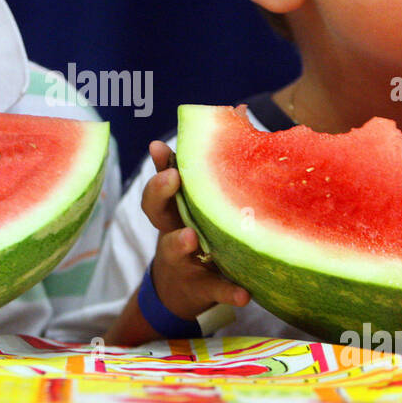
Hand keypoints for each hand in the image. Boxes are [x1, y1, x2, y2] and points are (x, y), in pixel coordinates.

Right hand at [142, 140, 249, 318]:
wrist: (179, 291)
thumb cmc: (195, 234)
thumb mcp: (197, 205)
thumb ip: (210, 164)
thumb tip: (241, 108)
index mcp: (174, 211)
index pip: (159, 185)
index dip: (158, 166)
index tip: (159, 146)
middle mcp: (173, 231)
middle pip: (157, 211)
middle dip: (161, 193)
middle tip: (172, 178)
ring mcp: (185, 260)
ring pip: (176, 251)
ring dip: (180, 242)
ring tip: (190, 236)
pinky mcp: (203, 288)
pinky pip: (216, 289)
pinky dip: (228, 292)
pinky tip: (244, 294)